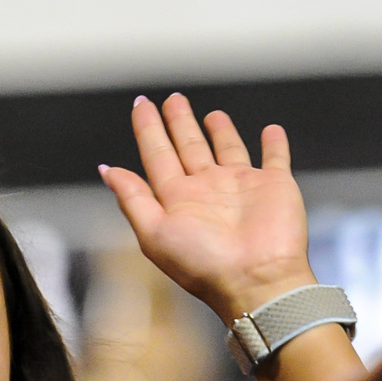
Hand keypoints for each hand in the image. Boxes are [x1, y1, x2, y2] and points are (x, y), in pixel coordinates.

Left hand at [101, 94, 314, 321]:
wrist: (257, 281)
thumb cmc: (205, 265)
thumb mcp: (154, 233)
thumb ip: (132, 198)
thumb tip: (107, 170)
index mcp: (178, 199)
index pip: (158, 154)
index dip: (148, 128)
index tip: (140, 103)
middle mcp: (208, 190)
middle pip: (189, 146)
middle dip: (180, 122)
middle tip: (174, 99)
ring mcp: (241, 187)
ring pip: (227, 149)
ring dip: (220, 132)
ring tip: (212, 115)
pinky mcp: (274, 186)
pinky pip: (274, 159)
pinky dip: (274, 145)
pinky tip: (270, 130)